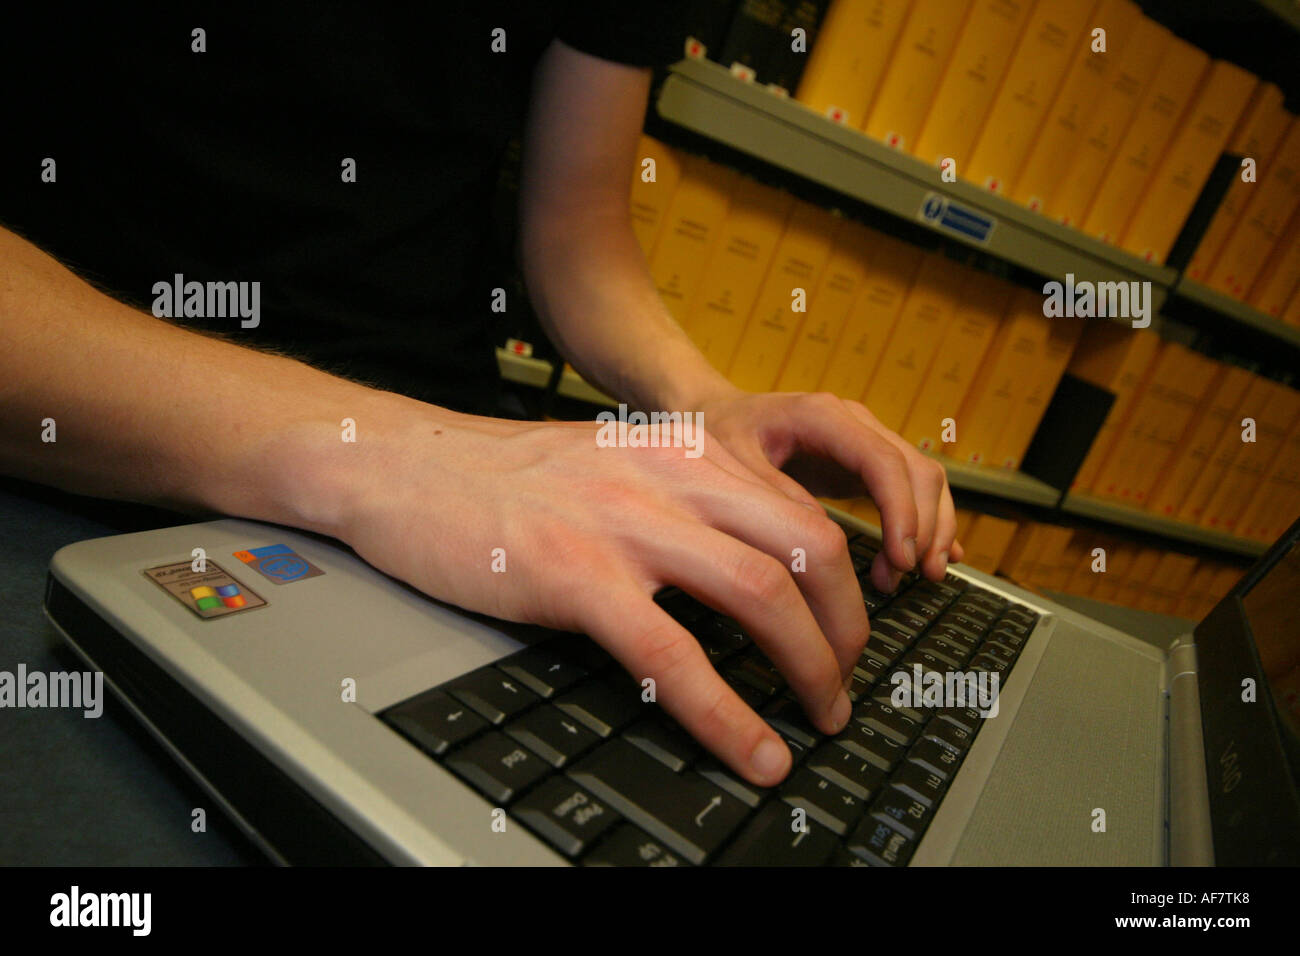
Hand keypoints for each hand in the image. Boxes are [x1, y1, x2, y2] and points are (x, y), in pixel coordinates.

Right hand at [331, 399, 868, 785]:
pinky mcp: (576, 575)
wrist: (405, 465)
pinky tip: (752, 752)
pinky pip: (674, 655)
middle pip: (810, 548)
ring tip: (821, 718)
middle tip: (844, 683)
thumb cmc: (504, 477)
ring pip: (762, 593)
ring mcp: (626, 525)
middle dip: (849, 629)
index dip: (846, 583)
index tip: (847, 632)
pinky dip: (726, 714)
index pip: (804, 513)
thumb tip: (746, 566)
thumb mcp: (616, 466)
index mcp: (688, 450)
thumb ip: (684, 501)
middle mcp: (673, 477)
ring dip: (811, 667)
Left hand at [693, 387, 964, 591]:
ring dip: (930, 530)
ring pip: (924, 481)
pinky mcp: (865, 465)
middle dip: (922, 528)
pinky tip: (938, 556)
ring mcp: (865, 442)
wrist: (718, 416)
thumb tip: (820, 539)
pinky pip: (912, 490)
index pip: (882, 461)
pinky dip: (928, 523)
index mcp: (822, 416)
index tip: (902, 558)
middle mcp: (854, 424)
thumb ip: (774, 496)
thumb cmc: (721, 434)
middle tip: (906, 576)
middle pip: (916, 472)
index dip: (901, 511)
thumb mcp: (732, 464)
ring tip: (920, 577)